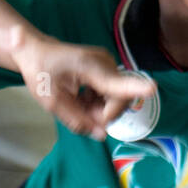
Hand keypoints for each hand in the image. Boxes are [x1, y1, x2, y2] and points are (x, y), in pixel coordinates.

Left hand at [3, 26, 157, 138]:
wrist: (35, 51)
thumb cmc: (41, 74)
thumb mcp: (53, 103)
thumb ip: (78, 120)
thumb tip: (102, 135)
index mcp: (89, 68)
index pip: (117, 83)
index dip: (136, 88)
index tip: (152, 88)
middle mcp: (105, 63)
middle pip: (120, 97)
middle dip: (105, 114)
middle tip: (82, 116)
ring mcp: (108, 64)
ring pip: (117, 97)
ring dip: (100, 108)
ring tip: (78, 105)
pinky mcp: (107, 68)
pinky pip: (112, 91)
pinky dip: (99, 101)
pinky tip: (83, 99)